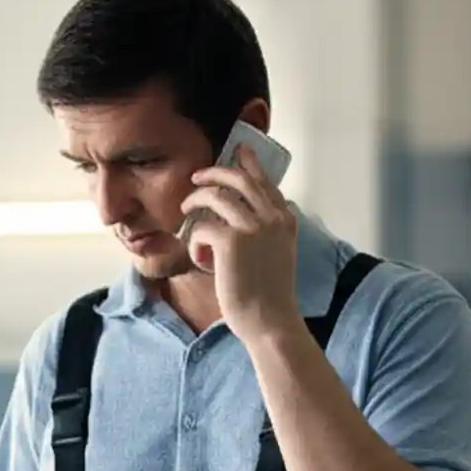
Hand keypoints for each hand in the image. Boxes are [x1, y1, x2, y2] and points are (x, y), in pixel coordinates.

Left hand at [180, 144, 301, 339]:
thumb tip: (237, 213)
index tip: (239, 149)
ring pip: (214, 196)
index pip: (265, 181)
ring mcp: (253, 227)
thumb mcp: (276, 253)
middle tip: (197, 177)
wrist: (270, 320)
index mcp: (285, 219)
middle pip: (239, 179)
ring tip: (185, 213)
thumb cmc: (267, 293)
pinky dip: (194, 242)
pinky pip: (200, 228)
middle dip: (214, 173)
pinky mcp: (230, 242)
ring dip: (194, 202)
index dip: (249, 163)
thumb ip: (264, 229)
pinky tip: (201, 259)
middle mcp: (273, 217)